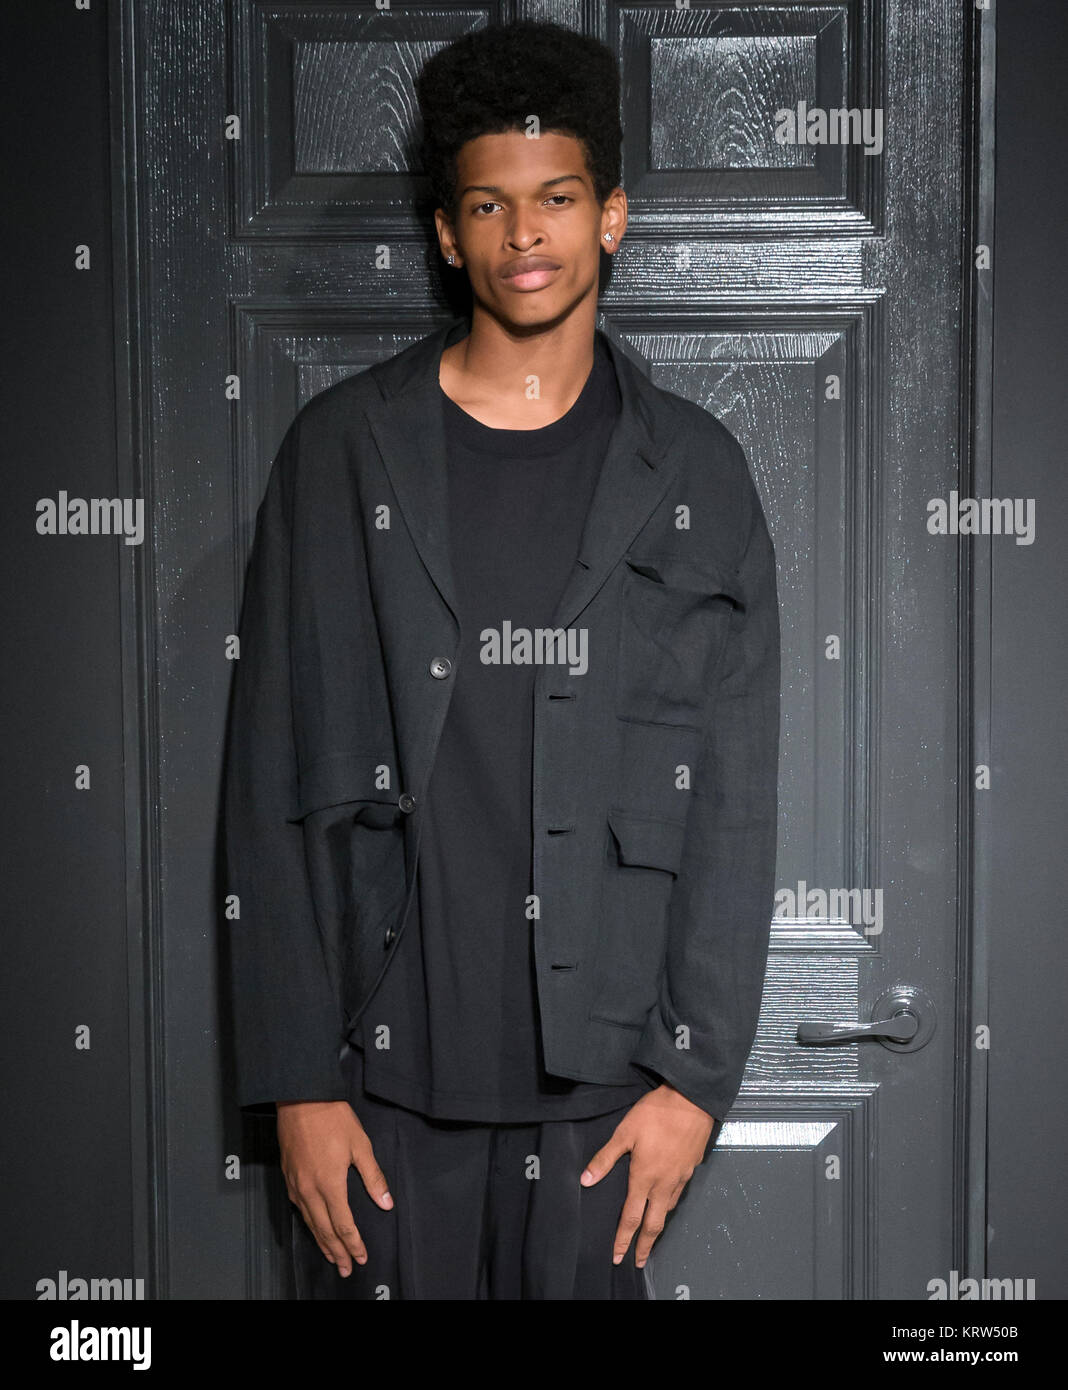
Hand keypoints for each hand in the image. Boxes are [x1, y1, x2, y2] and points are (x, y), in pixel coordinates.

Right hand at [276, 1099, 392, 1276]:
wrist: (301, 1098)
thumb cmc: (332, 1118)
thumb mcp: (360, 1144)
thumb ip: (373, 1177)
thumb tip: (386, 1202)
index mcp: (330, 1184)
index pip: (344, 1225)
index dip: (353, 1244)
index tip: (361, 1257)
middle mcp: (310, 1190)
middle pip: (324, 1231)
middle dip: (337, 1252)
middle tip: (346, 1269)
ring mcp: (296, 1185)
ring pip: (309, 1223)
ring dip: (322, 1243)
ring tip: (332, 1257)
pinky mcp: (288, 1177)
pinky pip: (299, 1209)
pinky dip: (309, 1225)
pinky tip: (314, 1227)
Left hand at [580, 1084, 714, 1268]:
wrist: (691, 1099)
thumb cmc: (655, 1113)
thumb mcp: (625, 1132)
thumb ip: (605, 1158)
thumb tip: (586, 1180)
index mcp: (644, 1177)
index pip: (631, 1217)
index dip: (623, 1239)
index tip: (617, 1256)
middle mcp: (663, 1183)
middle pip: (654, 1224)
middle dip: (645, 1246)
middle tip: (639, 1262)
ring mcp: (680, 1177)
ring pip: (668, 1210)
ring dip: (658, 1226)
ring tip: (651, 1235)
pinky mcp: (691, 1167)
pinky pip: (679, 1194)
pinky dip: (671, 1205)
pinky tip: (668, 1202)